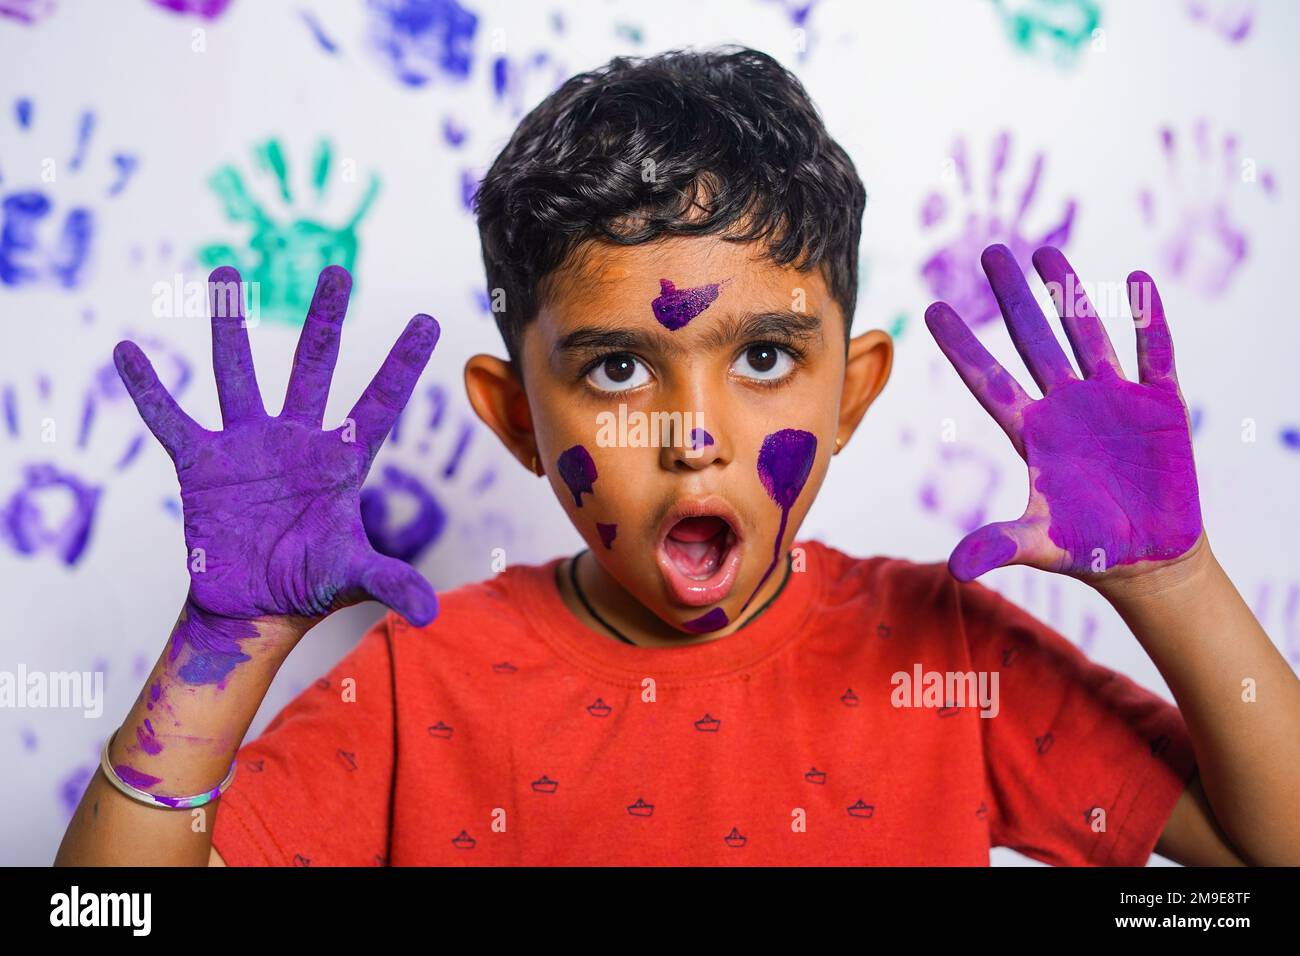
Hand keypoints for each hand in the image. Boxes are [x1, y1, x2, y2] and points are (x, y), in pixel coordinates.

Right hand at [115, 265, 440, 682]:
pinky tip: (127, 352)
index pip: (378, 403)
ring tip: (225, 271)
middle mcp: (295, 440)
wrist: (252, 608)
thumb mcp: (351, 579)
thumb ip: (391, 582)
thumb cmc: (307, 587)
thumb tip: (432, 613)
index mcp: (340, 460)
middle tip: (338, 269)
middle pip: (313, 367)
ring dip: (229, 326)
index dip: (402, 364)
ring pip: (236, 374)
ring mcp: (247, 446)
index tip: (430, 321)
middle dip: (325, 321)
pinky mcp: (201, 464)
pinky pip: (170, 419)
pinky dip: (148, 390)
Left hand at [924, 244, 1202, 583]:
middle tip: (990, 252)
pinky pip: (1155, 354)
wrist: (1148, 557)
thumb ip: (1000, 546)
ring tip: (1045, 253)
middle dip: (1013, 298)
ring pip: (1086, 335)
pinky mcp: (1159, 405)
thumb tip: (956, 569)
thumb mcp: (1042, 546)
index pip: (988, 381)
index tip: (931, 309)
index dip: (962, 347)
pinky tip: (1138, 281)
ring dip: (1069, 295)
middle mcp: (1066, 407)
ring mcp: (1113, 401)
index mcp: (1033, 434)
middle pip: (1032, 342)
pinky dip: (1149, 320)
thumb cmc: (1088, 548)